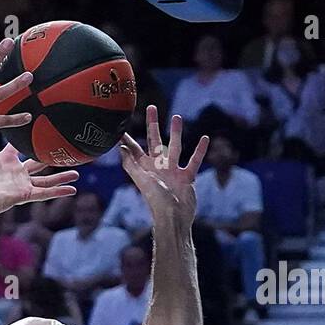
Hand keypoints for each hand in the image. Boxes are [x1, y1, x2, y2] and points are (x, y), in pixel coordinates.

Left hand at [0, 144, 78, 222]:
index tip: (39, 125)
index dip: (27, 138)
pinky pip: (43, 193)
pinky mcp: (22, 195)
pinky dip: (58, 191)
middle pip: (38, 163)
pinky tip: (72, 190)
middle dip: (51, 158)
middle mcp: (14, 173)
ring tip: (77, 173)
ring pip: (45, 180)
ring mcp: (19, 185)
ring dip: (61, 177)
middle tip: (66, 149)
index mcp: (4, 161)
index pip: (19, 147)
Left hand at [118, 105, 208, 224]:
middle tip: (151, 107)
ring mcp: (173, 171)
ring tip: (177, 117)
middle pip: (155, 141)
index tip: (121, 125)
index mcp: (145, 168)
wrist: (174, 217)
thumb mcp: (142, 180)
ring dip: (176, 132)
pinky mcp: (187, 177)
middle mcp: (158, 166)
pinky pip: (194, 160)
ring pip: (175, 146)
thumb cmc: (156, 200)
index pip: (135, 148)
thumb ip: (131, 165)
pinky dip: (200, 150)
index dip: (127, 138)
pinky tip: (205, 139)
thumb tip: (119, 148)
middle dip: (152, 125)